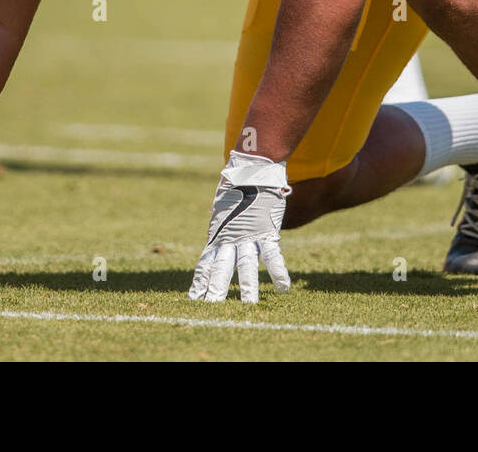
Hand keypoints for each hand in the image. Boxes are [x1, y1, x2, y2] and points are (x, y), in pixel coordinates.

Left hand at [188, 151, 291, 302]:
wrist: (251, 168)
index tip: (194, 299)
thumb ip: (221, 217)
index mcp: (217, 234)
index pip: (206, 263)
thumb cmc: (237, 183)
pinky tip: (283, 289)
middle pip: (221, 269)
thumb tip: (216, 215)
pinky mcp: (266, 231)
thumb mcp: (222, 204)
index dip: (200, 282)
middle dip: (215, 290)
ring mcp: (248, 235)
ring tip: (247, 306)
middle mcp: (230, 238)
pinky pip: (272, 256)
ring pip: (246, 266)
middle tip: (209, 308)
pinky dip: (278, 272)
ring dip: (247, 287)